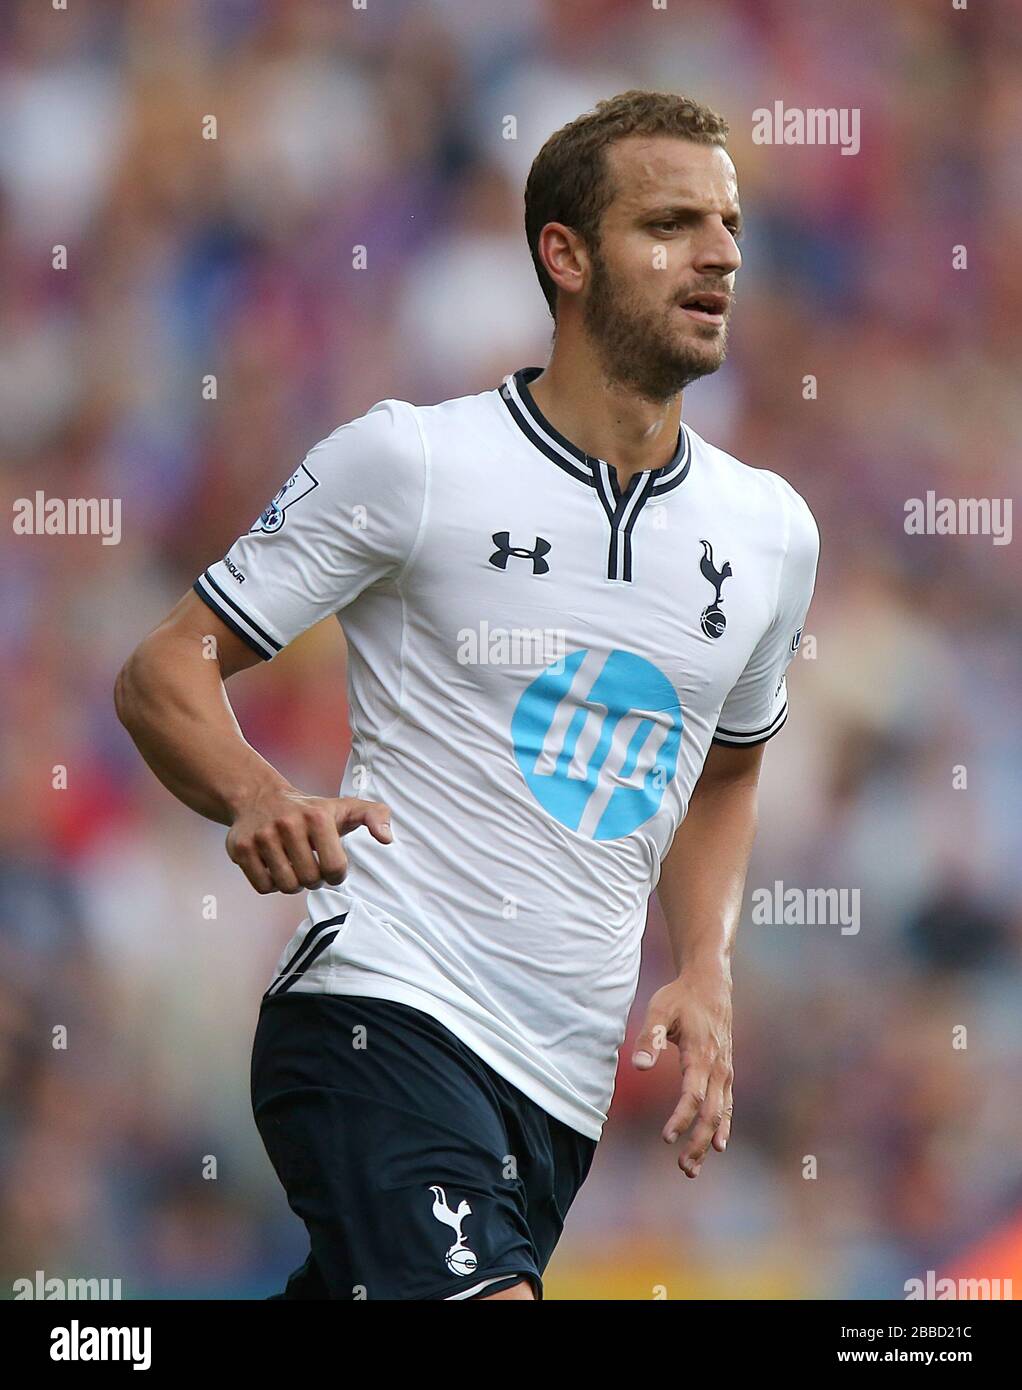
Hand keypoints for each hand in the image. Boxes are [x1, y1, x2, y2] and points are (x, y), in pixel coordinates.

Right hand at [225, 782, 392, 893]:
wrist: (259, 797)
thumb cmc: (311, 810)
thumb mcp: (346, 808)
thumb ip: (376, 816)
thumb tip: (387, 839)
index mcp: (317, 817)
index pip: (334, 869)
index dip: (336, 875)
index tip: (331, 866)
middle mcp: (288, 823)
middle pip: (310, 880)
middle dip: (314, 879)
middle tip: (309, 864)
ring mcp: (262, 836)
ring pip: (286, 886)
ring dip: (293, 883)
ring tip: (293, 866)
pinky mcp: (241, 848)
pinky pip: (263, 887)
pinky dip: (271, 884)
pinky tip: (274, 866)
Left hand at [631, 967, 733, 1177]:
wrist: (710, 985)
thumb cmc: (680, 998)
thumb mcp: (659, 1010)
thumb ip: (648, 1038)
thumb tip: (638, 1066)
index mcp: (701, 1055)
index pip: (693, 1095)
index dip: (681, 1118)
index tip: (666, 1138)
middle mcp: (718, 1067)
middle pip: (711, 1113)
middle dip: (698, 1142)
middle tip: (682, 1167)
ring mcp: (725, 1071)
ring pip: (721, 1114)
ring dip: (708, 1142)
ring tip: (692, 1168)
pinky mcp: (726, 1072)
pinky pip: (727, 1105)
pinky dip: (723, 1127)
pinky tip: (718, 1146)